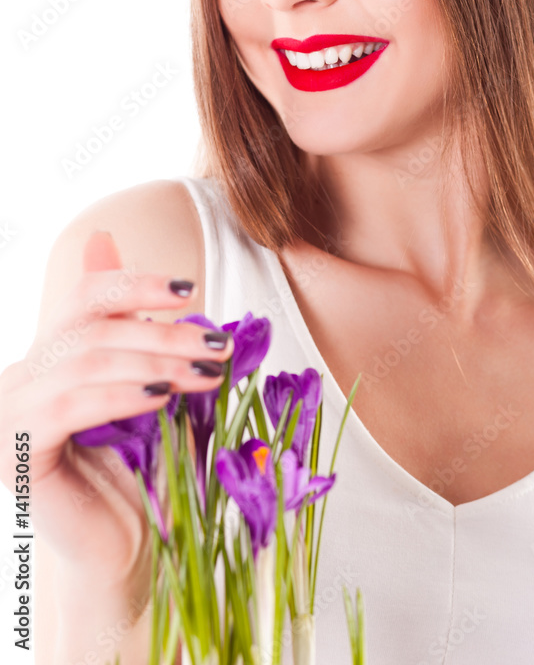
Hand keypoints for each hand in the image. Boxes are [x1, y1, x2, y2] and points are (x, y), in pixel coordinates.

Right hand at [0, 230, 232, 591]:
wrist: (127, 546)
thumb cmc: (143, 466)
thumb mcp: (155, 387)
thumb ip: (153, 339)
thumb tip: (182, 287)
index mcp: (52, 352)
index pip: (86, 295)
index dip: (137, 283)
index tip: (190, 289)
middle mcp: (23, 375)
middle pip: (92, 326)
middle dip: (165, 332)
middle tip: (218, 347)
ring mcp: (12, 411)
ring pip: (86, 360)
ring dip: (156, 362)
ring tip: (204, 375)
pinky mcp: (16, 450)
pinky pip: (71, 406)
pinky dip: (122, 395)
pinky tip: (163, 397)